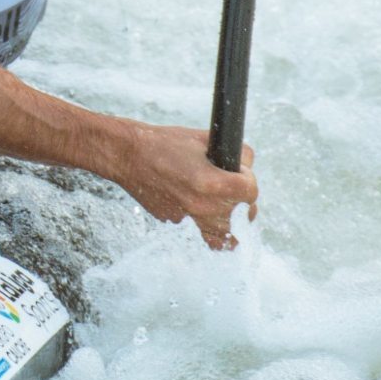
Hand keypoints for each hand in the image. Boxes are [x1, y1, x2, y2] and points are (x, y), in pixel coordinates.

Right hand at [111, 121, 257, 249]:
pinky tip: (215, 220)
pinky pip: (209, 240)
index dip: (248, 178)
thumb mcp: (203, 138)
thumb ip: (235, 151)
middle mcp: (204, 206)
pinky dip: (217, 235)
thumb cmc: (164, 144)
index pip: (251, 191)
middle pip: (245, 214)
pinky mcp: (179, 226)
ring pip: (231, 236)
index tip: (239, 173)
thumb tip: (247, 165)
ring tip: (226, 205)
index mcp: (212, 183)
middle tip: (231, 185)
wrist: (129, 157)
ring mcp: (191, 220)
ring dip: (234, 220)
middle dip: (243, 198)